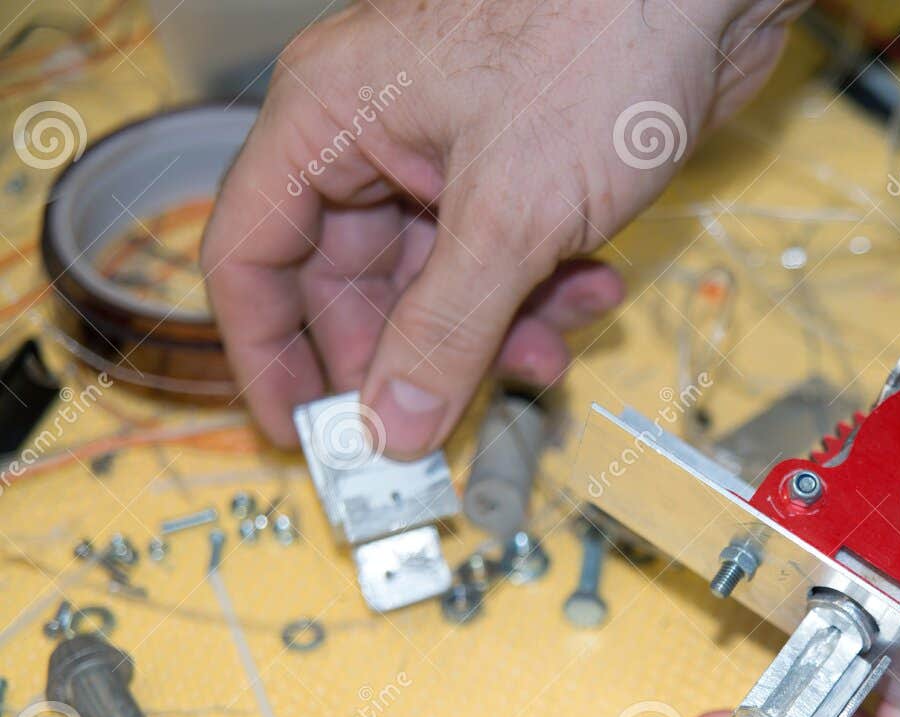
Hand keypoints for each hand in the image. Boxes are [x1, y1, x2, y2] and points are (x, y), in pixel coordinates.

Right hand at [202, 0, 803, 455]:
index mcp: (331, 120)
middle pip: (352, 289)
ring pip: (442, 292)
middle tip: (441, 432)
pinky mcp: (526, 180)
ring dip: (497, 338)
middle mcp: (380, 141)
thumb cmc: (599, 45)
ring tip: (553, 347)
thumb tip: (392, 425)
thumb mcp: (511, 213)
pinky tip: (597, 290)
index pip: (252, 256)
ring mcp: (455, 163)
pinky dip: (547, 299)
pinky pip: (508, 270)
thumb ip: (446, 329)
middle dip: (407, 363)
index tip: (302, 439)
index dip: (266, 356)